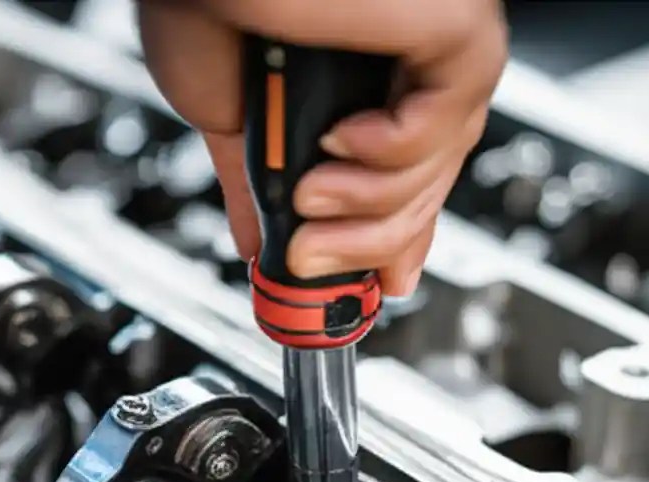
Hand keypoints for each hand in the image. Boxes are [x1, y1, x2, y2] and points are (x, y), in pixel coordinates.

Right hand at [138, 0, 507, 295]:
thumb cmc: (200, 0)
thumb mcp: (229, 120)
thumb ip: (261, 186)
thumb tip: (265, 244)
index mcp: (361, 78)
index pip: (406, 170)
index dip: (396, 235)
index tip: (378, 287)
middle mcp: (403, 54)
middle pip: (428, 180)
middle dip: (371, 242)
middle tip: (315, 265)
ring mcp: (429, 40)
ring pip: (439, 164)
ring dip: (371, 210)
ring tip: (311, 200)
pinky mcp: (448, 25)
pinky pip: (445, 121)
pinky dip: (390, 152)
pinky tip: (341, 137)